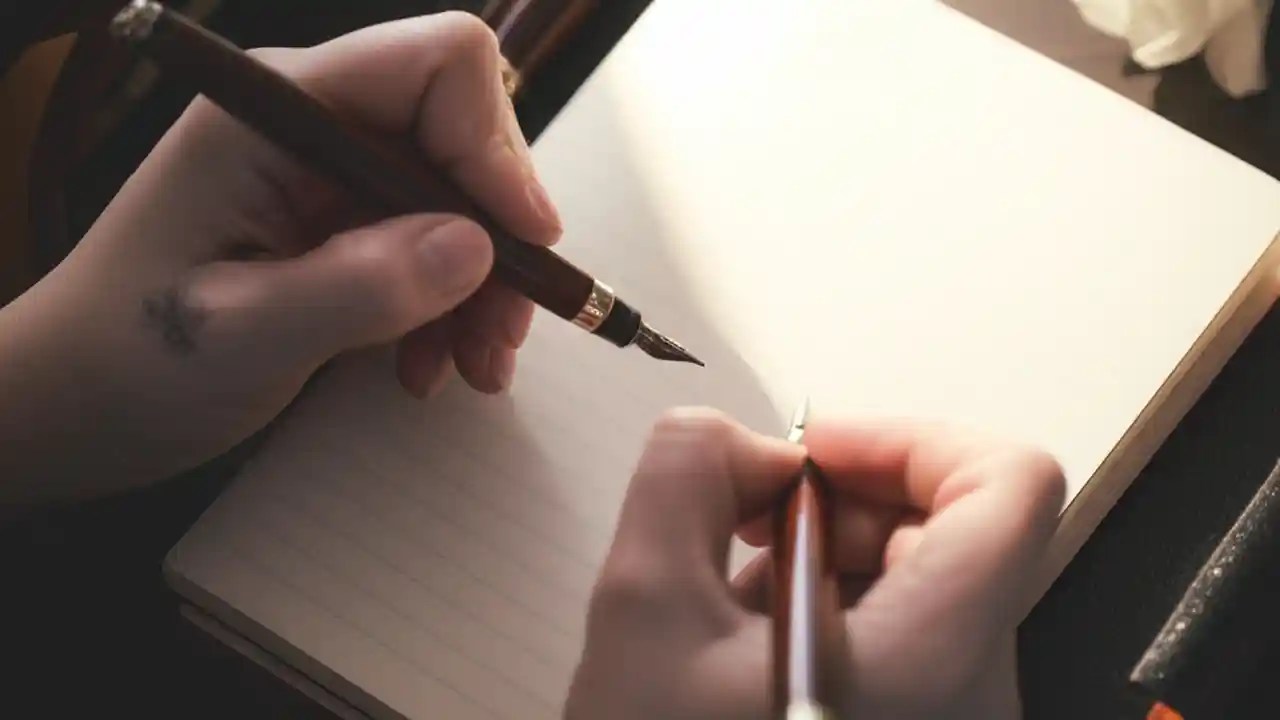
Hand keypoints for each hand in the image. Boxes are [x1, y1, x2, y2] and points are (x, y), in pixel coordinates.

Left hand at [0, 13, 559, 500]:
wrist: (80, 404)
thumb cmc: (133, 365)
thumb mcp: (242, 338)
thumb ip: (356, 288)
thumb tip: (477, 247)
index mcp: (277, 112)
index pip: (435, 67)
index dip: (496, 147)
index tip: (524, 245)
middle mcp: (314, 124)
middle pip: (464, 139)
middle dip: (499, 239)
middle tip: (501, 337)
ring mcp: (329, 173)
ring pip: (461, 199)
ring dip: (485, 286)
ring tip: (470, 370)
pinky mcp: (339, 219)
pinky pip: (433, 242)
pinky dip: (454, 305)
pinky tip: (431, 364)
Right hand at [565, 408, 1064, 719]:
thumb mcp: (639, 610)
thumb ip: (682, 475)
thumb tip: (735, 441)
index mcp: (931, 658)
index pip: (1009, 484)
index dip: (910, 438)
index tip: (817, 453)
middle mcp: (970, 694)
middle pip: (958, 527)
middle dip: (841, 499)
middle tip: (750, 517)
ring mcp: (953, 717)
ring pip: (926, 579)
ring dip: (827, 552)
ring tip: (735, 593)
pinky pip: (906, 633)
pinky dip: (832, 605)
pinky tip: (751, 640)